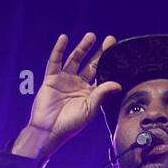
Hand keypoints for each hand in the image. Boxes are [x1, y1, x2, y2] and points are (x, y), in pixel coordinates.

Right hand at [12, 32, 121, 159]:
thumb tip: (117, 84)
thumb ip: (102, 94)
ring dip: (82, 48)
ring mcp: (65, 80)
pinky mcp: (51, 78)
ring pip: (75, 59)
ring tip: (91, 36)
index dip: (108, 63)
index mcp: (89, 92)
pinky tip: (64, 39)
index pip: (101, 74)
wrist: (50, 130)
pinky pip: (55, 61)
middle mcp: (78, 84)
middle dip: (99, 52)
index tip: (117, 51)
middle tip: (109, 39)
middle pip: (91, 64)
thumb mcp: (90, 108)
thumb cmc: (71, 124)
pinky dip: (58, 49)